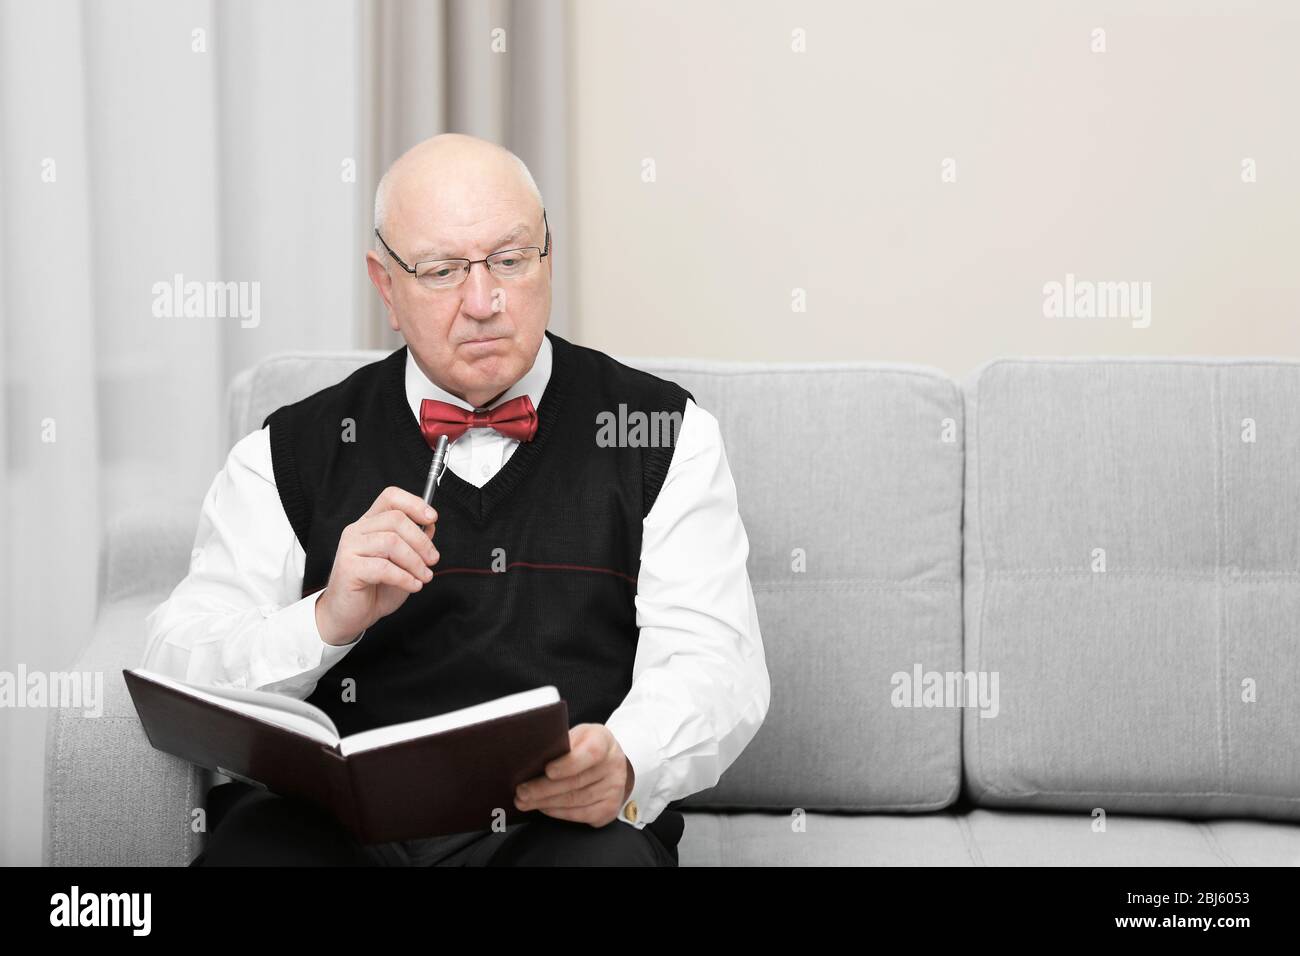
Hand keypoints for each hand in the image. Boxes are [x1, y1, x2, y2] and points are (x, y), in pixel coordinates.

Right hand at [314, 486, 439, 645]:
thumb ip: (415, 543)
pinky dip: (405, 577)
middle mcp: (357, 530)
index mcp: (370, 524)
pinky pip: (384, 567)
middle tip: (432, 560)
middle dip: (421, 541)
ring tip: (424, 577)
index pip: (390, 497)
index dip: (414, 503)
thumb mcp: (403, 563)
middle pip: (396, 519)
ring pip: (391, 542)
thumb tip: (430, 525)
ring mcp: (350, 547)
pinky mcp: (348, 568)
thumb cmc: (375, 588)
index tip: (432, 518)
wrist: (349, 616)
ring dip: (415, 562)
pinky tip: (413, 586)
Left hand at [513, 724, 635, 826]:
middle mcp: (614, 765)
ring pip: (575, 801)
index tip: (547, 770)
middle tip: (522, 791)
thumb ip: (560, 743)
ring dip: (546, 803)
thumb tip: (531, 757)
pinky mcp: (609, 808)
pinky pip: (580, 814)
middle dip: (544, 789)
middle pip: (576, 782)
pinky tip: (543, 807)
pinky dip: (558, 812)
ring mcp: (614, 789)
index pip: (590, 753)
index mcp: (604, 741)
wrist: (610, 761)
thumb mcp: (576, 735)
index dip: (568, 764)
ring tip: (525, 801)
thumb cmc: (585, 745)